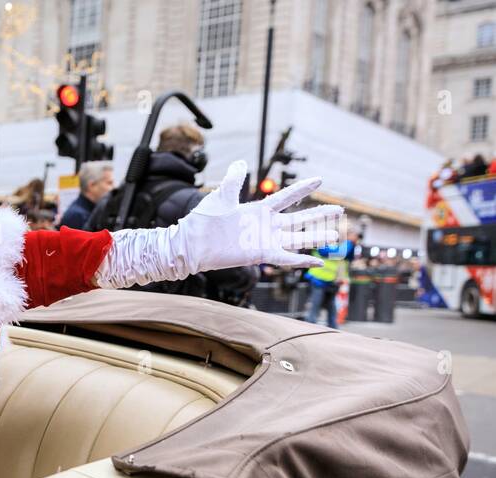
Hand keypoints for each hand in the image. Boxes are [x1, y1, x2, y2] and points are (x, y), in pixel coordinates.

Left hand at [95, 160, 342, 289]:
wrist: (191, 243)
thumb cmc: (204, 221)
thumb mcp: (222, 195)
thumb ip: (234, 179)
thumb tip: (241, 162)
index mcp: (258, 210)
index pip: (286, 197)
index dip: (302, 189)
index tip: (320, 179)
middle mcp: (266, 226)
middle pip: (299, 219)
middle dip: (320, 216)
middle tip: (340, 210)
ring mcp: (264, 240)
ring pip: (298, 238)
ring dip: (317, 237)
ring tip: (337, 235)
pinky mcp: (260, 254)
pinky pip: (286, 257)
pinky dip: (301, 259)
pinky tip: (318, 261)